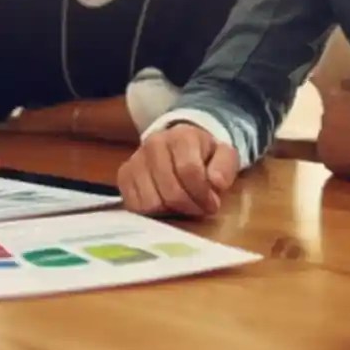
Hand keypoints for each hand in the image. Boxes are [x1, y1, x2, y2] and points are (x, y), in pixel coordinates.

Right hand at [117, 124, 237, 216]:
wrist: (177, 145)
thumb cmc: (203, 154)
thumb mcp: (224, 155)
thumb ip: (225, 167)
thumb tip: (216, 183)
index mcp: (181, 136)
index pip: (189, 171)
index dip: (203, 194)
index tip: (213, 202)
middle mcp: (154, 144)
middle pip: (171, 191)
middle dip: (189, 206)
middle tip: (199, 208)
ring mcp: (135, 160)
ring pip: (151, 202)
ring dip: (170, 212)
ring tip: (182, 206)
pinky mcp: (124, 175)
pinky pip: (134, 206)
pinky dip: (151, 213)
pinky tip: (165, 205)